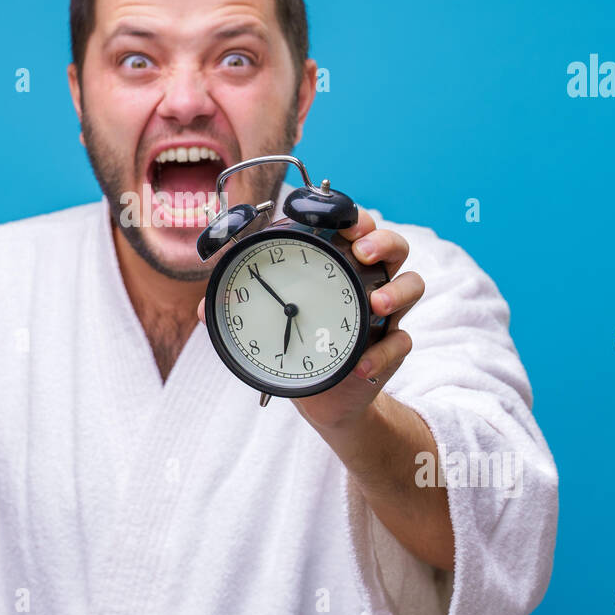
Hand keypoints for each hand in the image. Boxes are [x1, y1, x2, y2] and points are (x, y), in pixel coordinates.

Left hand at [194, 205, 423, 427]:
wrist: (324, 398)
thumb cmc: (297, 345)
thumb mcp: (266, 322)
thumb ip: (238, 309)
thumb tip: (202, 307)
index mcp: (340, 264)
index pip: (355, 227)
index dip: (355, 216)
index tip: (342, 218)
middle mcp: (369, 281)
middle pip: (394, 246)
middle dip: (382, 241)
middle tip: (362, 251)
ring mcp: (386, 314)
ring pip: (413, 284)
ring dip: (397, 290)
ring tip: (375, 303)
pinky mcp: (392, 349)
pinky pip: (401, 343)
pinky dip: (384, 353)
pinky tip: (362, 366)